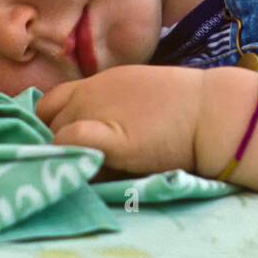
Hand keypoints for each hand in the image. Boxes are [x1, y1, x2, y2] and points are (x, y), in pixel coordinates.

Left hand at [35, 65, 203, 177]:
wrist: (211, 112)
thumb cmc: (183, 105)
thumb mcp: (136, 93)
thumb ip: (108, 108)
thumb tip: (88, 133)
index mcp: (96, 83)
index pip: (48, 104)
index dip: (49, 126)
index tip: (62, 146)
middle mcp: (88, 95)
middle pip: (47, 125)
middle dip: (55, 147)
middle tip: (73, 167)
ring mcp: (96, 114)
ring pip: (54, 139)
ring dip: (63, 157)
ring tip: (82, 174)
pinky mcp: (109, 139)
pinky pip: (69, 144)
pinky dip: (70, 159)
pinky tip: (84, 173)